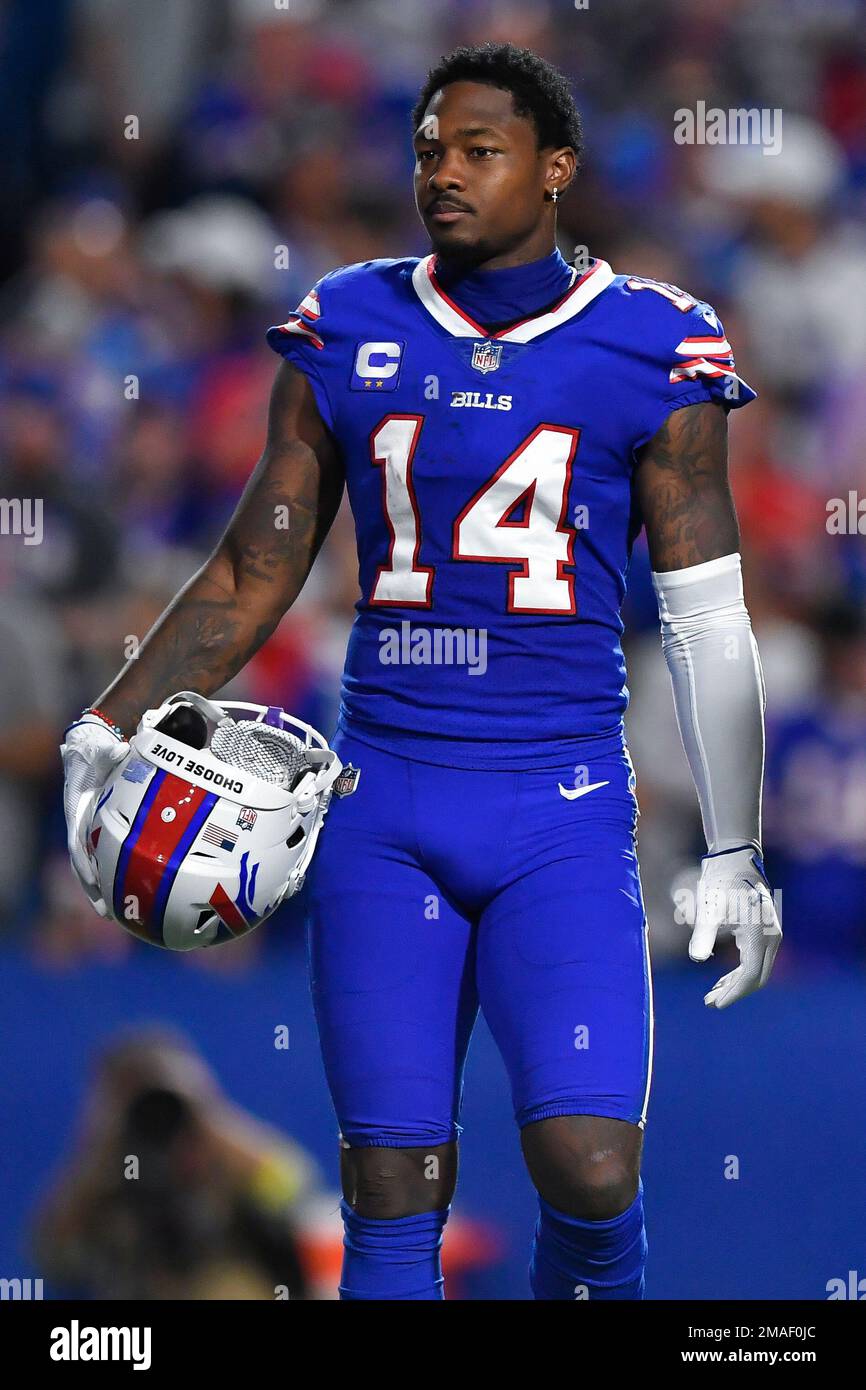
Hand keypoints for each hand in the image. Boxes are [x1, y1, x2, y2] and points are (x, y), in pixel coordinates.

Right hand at [60, 715, 128, 916]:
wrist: (88, 753)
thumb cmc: (95, 753)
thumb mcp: (101, 750)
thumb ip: (109, 751)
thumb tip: (119, 748)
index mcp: (78, 812)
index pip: (79, 842)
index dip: (85, 862)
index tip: (94, 879)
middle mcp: (79, 826)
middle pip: (83, 864)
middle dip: (92, 888)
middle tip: (105, 910)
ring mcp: (87, 833)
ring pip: (90, 867)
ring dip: (98, 891)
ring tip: (110, 914)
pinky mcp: (96, 835)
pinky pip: (100, 859)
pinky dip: (107, 878)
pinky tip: (117, 897)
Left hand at [689, 847, 781, 1008]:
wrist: (734, 859)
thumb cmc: (720, 882)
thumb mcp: (708, 909)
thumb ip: (703, 934)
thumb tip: (697, 959)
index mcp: (759, 934)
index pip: (751, 974)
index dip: (734, 992)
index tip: (716, 1004)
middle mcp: (771, 936)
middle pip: (757, 976)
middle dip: (734, 991)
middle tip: (710, 1001)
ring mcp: (771, 934)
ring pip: (758, 969)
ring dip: (737, 983)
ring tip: (712, 994)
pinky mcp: (766, 930)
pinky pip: (757, 959)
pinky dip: (741, 971)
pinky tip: (724, 978)